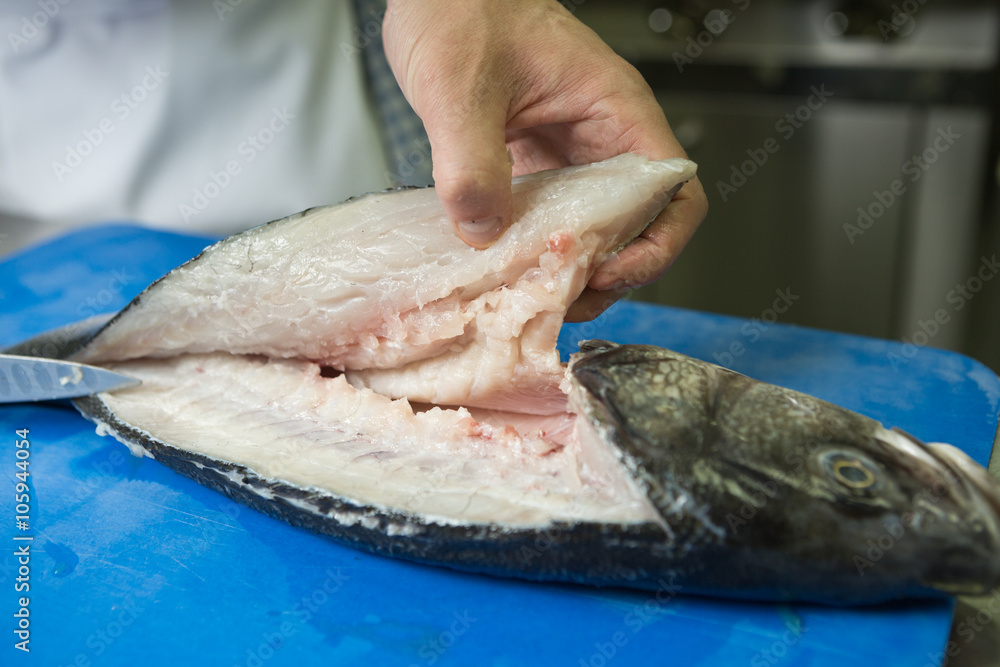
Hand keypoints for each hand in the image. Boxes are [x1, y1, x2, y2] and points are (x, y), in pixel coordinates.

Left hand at [383, 0, 707, 320]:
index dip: (656, 244)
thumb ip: (471, 160)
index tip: (610, 272)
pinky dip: (535, 253)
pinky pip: (549, 222)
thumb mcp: (460, 85)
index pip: (672, 191)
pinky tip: (507, 272)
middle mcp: (600, 138)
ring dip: (572, 270)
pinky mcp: (534, 168)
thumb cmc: (463, 8)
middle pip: (637, 225)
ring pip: (594, 230)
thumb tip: (483, 231)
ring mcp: (568, 156)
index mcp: (613, 110)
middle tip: (563, 299)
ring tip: (536, 297)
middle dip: (609, 272)